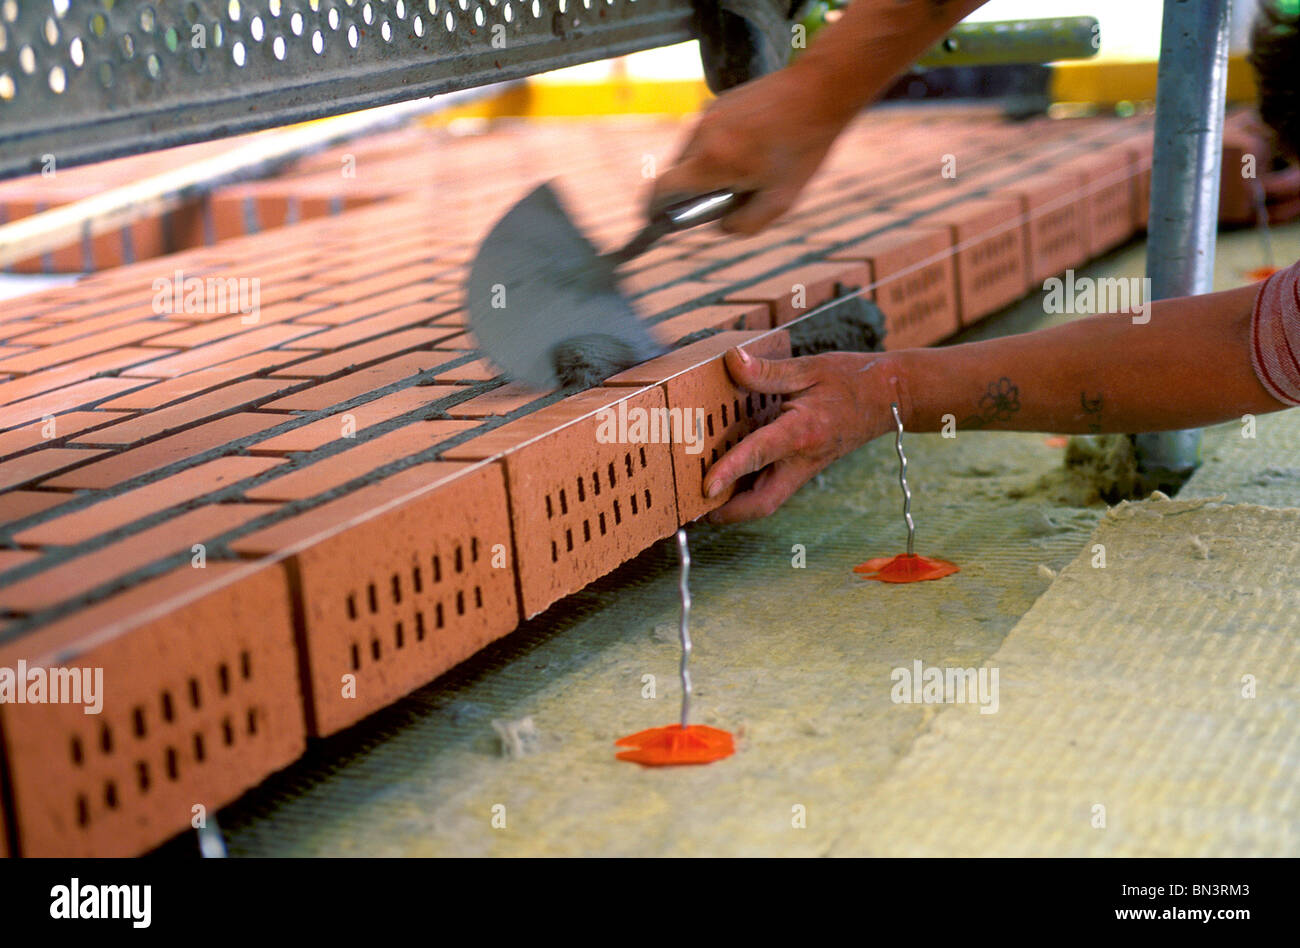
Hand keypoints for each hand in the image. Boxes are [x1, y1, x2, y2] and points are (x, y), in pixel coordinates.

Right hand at [652, 64, 852, 234]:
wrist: (819, 90)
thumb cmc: (802, 149)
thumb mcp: (779, 202)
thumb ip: (742, 224)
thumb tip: (718, 224)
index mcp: (711, 162)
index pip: (660, 189)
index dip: (653, 209)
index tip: (654, 221)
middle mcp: (701, 134)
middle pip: (675, 173)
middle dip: (689, 192)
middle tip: (721, 200)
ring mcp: (707, 114)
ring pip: (690, 154)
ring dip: (704, 169)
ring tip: (745, 172)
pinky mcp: (718, 102)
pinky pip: (704, 136)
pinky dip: (716, 150)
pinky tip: (749, 150)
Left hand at [703, 347, 904, 522]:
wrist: (890, 398)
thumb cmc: (851, 380)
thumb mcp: (809, 368)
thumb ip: (766, 370)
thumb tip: (730, 360)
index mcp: (802, 431)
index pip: (759, 454)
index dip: (729, 471)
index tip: (704, 486)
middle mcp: (802, 459)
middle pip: (763, 503)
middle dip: (728, 513)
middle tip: (693, 509)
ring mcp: (804, 469)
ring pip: (767, 501)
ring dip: (735, 507)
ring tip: (700, 502)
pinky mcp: (804, 469)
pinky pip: (772, 488)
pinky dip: (747, 492)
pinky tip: (726, 482)